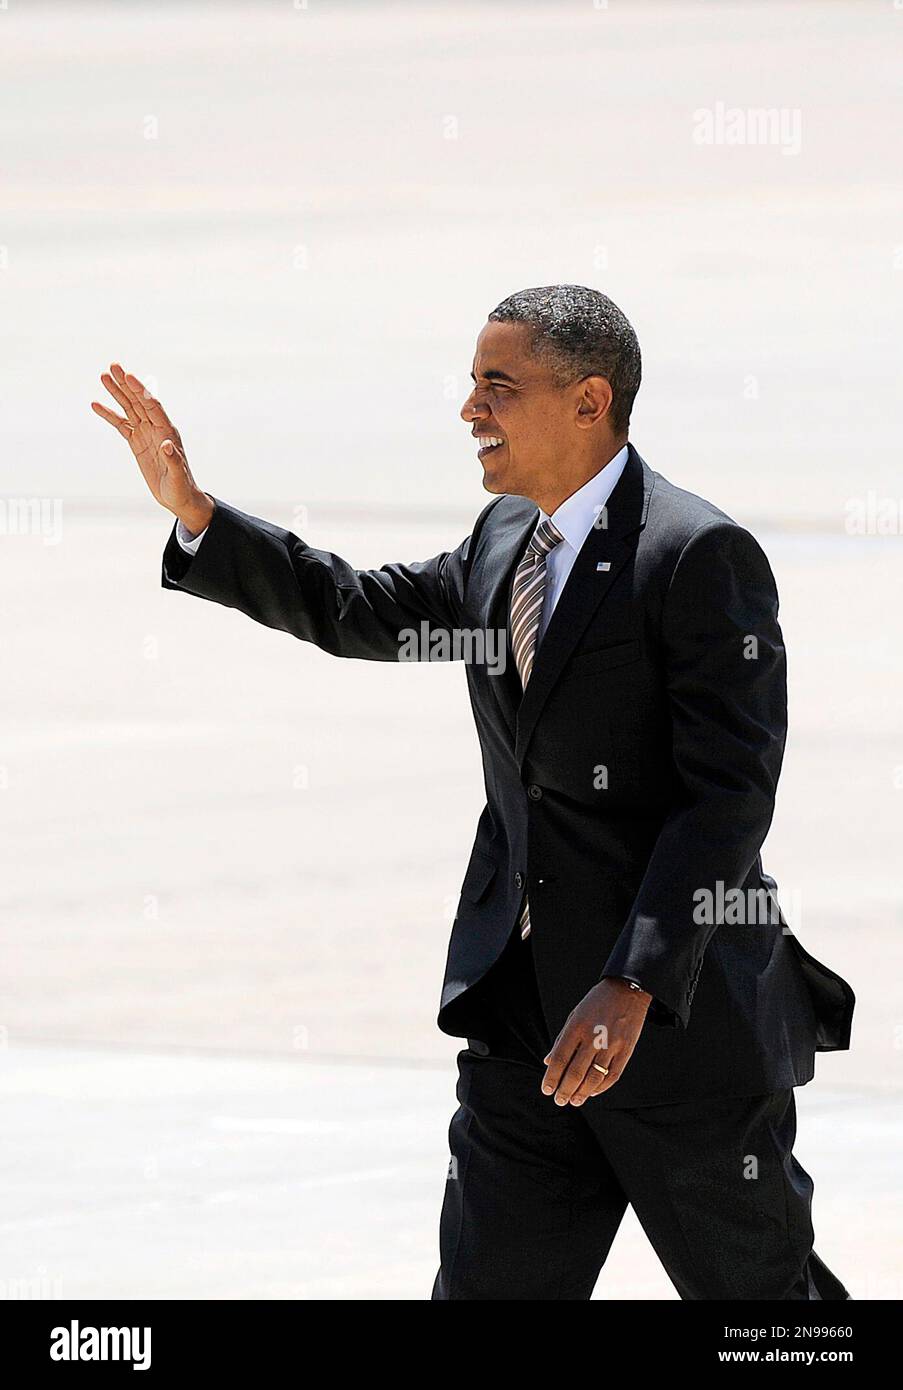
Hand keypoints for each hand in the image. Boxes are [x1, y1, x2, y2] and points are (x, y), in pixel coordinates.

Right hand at [91, 363, 213, 533]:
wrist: (178, 497)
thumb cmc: (181, 488)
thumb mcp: (177, 477)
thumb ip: (174, 461)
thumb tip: (167, 444)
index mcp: (168, 432)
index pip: (152, 406)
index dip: (141, 391)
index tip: (128, 376)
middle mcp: (156, 428)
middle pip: (139, 401)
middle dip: (126, 384)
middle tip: (113, 366)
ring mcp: (145, 434)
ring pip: (129, 408)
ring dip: (117, 392)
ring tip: (103, 376)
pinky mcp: (137, 443)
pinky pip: (121, 425)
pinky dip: (109, 414)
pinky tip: (96, 405)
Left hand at [541, 977, 650, 1105]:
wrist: (627, 990)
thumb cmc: (597, 1002)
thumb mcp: (575, 1015)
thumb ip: (561, 1039)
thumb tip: (548, 1062)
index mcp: (576, 1027)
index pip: (560, 1059)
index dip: (552, 1078)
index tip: (547, 1090)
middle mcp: (593, 1038)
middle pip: (575, 1073)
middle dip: (565, 1090)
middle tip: (559, 1100)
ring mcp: (611, 1045)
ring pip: (594, 1078)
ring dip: (582, 1093)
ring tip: (574, 1100)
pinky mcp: (626, 1050)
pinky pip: (612, 1075)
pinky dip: (601, 1088)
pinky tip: (592, 1092)